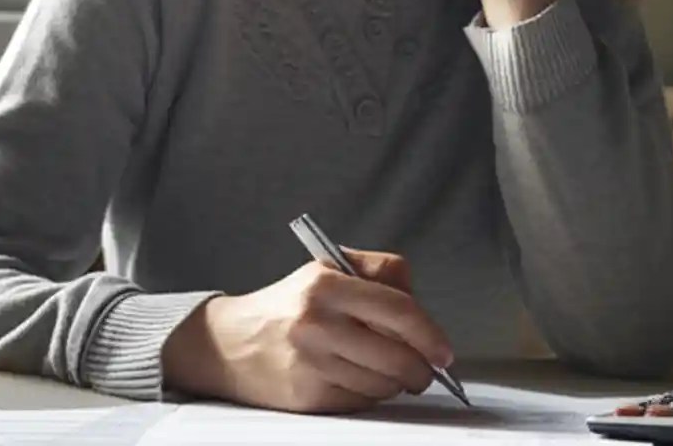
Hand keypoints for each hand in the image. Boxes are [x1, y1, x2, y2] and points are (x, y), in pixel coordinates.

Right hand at [162, 249, 453, 413]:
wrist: (228, 344)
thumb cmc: (287, 306)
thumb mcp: (327, 270)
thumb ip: (379, 273)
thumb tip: (420, 306)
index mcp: (326, 285)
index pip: (399, 310)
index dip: (430, 334)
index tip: (444, 351)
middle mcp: (318, 323)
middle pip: (398, 355)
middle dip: (421, 368)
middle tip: (425, 369)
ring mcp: (312, 363)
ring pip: (384, 384)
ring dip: (395, 383)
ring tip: (386, 370)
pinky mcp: (308, 396)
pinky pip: (362, 402)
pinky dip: (369, 394)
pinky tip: (356, 379)